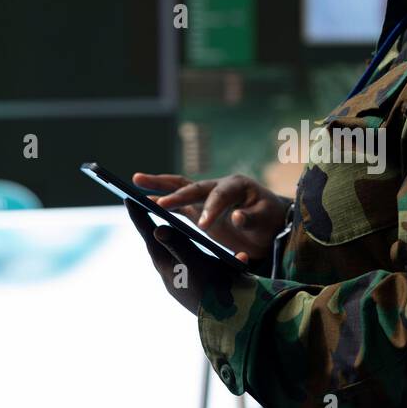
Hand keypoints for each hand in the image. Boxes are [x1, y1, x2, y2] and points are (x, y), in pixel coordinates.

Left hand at [126, 200, 250, 316]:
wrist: (232, 321)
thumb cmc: (214, 292)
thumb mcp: (197, 264)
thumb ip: (179, 246)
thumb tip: (157, 229)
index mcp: (167, 266)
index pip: (148, 234)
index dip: (139, 214)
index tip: (128, 197)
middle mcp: (172, 273)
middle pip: (158, 243)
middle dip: (150, 224)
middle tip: (142, 207)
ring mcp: (183, 281)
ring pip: (175, 253)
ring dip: (171, 237)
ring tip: (162, 225)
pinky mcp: (196, 287)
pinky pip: (193, 264)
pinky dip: (194, 253)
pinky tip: (211, 255)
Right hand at [131, 171, 288, 265]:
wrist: (270, 225)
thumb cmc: (269, 220)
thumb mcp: (265, 220)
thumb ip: (252, 218)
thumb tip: (236, 217)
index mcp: (237, 185)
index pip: (220, 195)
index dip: (212, 209)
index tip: (204, 225)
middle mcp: (218, 186)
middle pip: (193, 185)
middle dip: (175, 193)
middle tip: (158, 202)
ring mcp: (206, 196)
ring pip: (180, 188)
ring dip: (159, 186)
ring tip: (136, 182)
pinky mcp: (199, 208)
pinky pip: (178, 203)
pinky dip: (163, 202)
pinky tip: (145, 203)